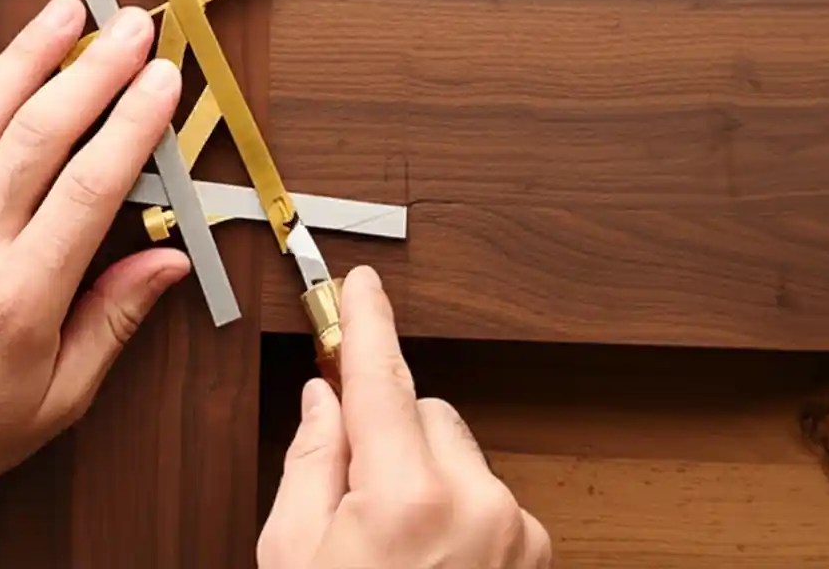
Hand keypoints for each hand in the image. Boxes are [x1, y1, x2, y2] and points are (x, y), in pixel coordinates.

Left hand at [0, 0, 188, 547]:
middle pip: (40, 136)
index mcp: (24, 293)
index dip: (132, 125)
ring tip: (64, 11)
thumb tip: (170, 260)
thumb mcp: (61, 396)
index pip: (91, 187)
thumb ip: (115, 319)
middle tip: (132, 27)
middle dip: (92, 72)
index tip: (164, 79)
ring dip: (24, 57)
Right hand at [258, 267, 550, 568]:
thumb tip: (322, 404)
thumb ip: (307, 466)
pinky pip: (487, 495)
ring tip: (394, 543)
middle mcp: (475, 505)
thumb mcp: (294, 556)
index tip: (363, 286)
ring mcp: (513, 529)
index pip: (380, 380)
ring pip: (458, 453)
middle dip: (386, 435)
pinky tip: (429, 556)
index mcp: (407, 500)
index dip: (366, 323)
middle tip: (351, 493)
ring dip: (424, 476)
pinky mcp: (534, 551)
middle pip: (425, 413)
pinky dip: (457, 511)